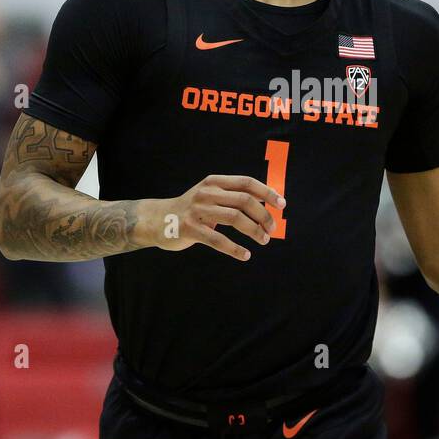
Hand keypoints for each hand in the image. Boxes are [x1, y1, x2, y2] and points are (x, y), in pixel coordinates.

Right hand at [146, 174, 284, 260]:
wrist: (156, 220)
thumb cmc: (191, 210)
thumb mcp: (210, 196)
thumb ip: (233, 197)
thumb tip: (266, 205)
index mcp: (214, 182)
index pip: (246, 183)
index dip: (267, 193)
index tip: (282, 205)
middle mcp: (206, 193)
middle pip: (244, 201)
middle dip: (263, 216)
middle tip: (272, 229)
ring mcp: (197, 210)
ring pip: (234, 218)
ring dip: (254, 231)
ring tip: (263, 240)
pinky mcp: (190, 229)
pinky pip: (218, 240)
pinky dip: (235, 249)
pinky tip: (245, 255)